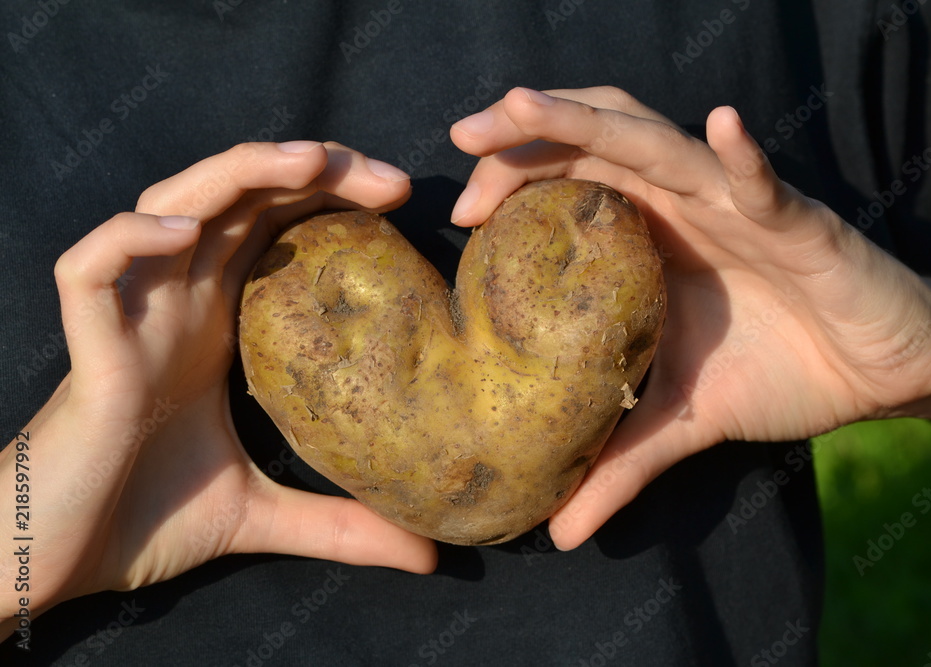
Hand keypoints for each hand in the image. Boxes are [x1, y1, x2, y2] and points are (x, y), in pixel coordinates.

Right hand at [0, 142, 435, 637]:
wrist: (60, 561)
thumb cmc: (145, 519)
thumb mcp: (263, 514)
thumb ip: (342, 524)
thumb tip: (428, 554)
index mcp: (217, 322)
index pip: (275, 226)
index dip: (330, 196)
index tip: (400, 198)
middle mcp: (176, 303)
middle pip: (239, 200)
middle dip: (309, 170)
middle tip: (388, 177)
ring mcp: (130, 318)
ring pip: (169, 206)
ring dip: (235, 173)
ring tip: (308, 161)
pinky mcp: (86, 349)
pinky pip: (90, 268)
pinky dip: (131, 237)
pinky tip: (184, 232)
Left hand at [449, 87, 930, 548]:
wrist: (880, 372)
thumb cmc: (780, 370)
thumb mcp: (684, 418)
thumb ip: (621, 462)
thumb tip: (561, 534)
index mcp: (649, 237)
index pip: (570, 185)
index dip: (513, 183)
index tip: (461, 216)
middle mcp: (683, 207)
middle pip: (597, 145)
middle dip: (528, 132)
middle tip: (464, 137)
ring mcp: (738, 209)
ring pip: (659, 146)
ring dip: (593, 122)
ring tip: (525, 107)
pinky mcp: (801, 227)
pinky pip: (767, 186)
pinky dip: (743, 159)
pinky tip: (721, 126)